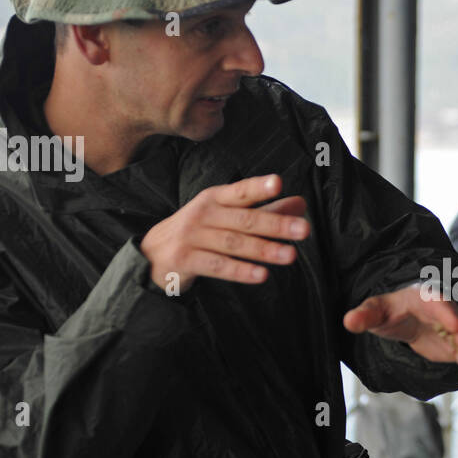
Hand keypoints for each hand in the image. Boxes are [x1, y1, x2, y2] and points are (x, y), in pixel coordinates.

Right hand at [139, 175, 309, 293]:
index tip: (278, 183)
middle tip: (304, 229)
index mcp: (215, 198)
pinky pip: (217, 266)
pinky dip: (240, 271)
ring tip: (290, 256)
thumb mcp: (228, 216)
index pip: (240, 191)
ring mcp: (192, 237)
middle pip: (244, 220)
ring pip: (234, 244)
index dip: (258, 187)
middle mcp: (203, 214)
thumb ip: (265, 211)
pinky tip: (261, 275)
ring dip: (264, 250)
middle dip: (276, 224)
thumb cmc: (199, 231)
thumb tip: (300, 203)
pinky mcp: (185, 260)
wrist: (152, 253)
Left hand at [343, 285, 457, 387]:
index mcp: (425, 297)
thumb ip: (364, 315)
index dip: (447, 312)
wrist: (403, 319)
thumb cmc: (390, 310)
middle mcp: (444, 312)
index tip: (455, 324)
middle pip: (457, 322)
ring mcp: (452, 331)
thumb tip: (349, 321)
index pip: (437, 302)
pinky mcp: (453, 348)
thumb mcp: (376, 311)